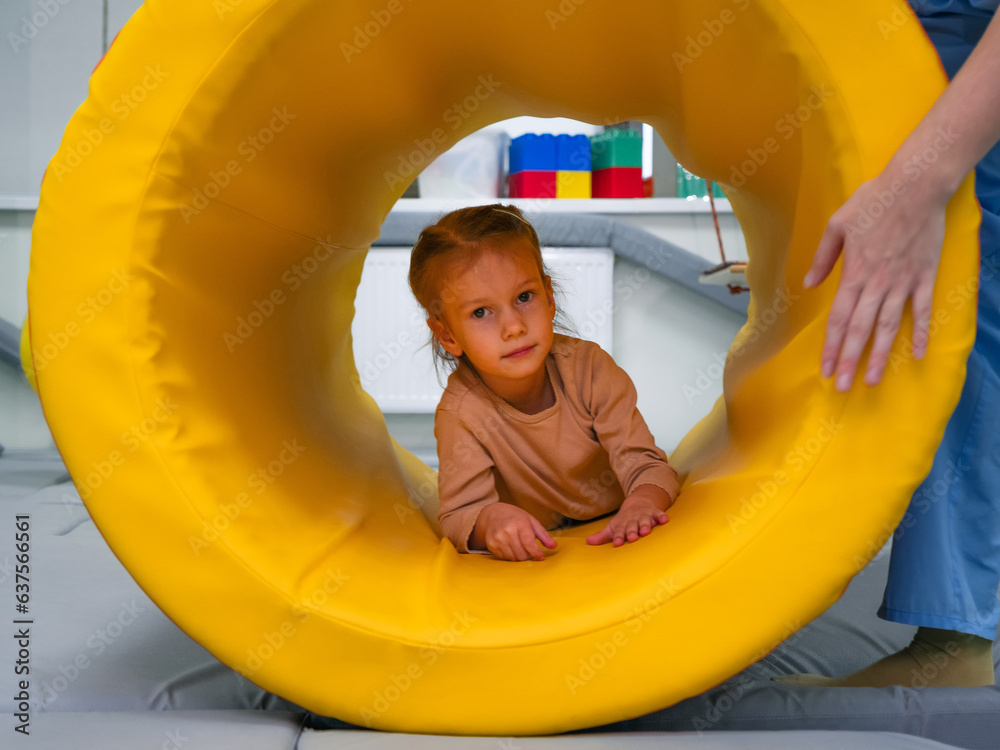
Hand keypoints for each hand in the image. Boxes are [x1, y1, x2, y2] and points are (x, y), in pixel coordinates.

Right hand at [471, 503, 556, 561]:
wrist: (493, 513)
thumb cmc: (514, 517)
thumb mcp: (531, 521)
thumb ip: (543, 534)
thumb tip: (553, 546)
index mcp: (519, 523)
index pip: (529, 544)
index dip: (537, 553)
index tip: (541, 556)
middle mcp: (507, 531)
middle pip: (522, 555)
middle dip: (528, 556)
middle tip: (529, 550)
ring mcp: (498, 538)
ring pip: (513, 558)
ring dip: (519, 557)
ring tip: (519, 547)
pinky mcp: (491, 544)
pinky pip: (504, 558)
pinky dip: (510, 555)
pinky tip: (510, 547)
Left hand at [586, 485, 670, 546]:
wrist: (637, 502)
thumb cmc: (624, 520)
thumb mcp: (613, 527)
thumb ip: (602, 536)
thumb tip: (588, 542)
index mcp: (622, 525)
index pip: (619, 532)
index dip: (618, 537)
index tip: (617, 543)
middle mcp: (633, 520)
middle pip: (632, 526)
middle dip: (631, 532)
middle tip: (632, 538)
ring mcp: (644, 516)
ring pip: (644, 521)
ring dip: (645, 525)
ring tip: (646, 532)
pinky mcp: (654, 513)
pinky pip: (659, 515)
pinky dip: (661, 517)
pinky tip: (665, 520)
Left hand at [803, 169, 947, 392]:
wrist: (916, 186)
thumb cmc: (873, 201)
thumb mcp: (837, 224)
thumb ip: (823, 258)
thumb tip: (809, 284)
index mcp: (854, 273)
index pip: (839, 319)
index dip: (832, 346)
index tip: (826, 368)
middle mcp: (878, 283)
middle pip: (861, 330)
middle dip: (850, 361)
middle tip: (842, 387)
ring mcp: (903, 282)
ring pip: (889, 327)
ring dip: (880, 355)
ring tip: (871, 381)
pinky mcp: (925, 277)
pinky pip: (923, 311)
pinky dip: (920, 333)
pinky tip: (917, 355)